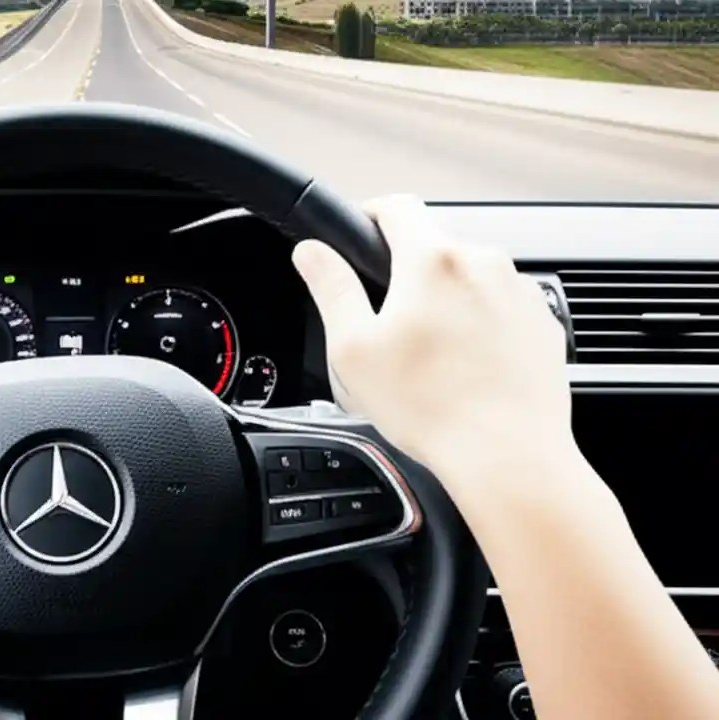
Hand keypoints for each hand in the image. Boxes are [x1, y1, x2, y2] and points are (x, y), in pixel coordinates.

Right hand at [292, 195, 571, 489]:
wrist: (507, 455)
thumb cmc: (431, 407)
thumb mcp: (353, 348)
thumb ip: (331, 287)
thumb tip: (312, 252)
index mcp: (432, 260)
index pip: (396, 206)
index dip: (370, 213)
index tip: (362, 232)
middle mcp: (483, 263)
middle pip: (434, 247)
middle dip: (408, 275)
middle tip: (388, 325)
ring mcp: (520, 292)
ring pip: (470, 279)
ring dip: (447, 301)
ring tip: (431, 357)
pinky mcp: (543, 323)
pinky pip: (501, 309)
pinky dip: (481, 326)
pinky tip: (466, 368)